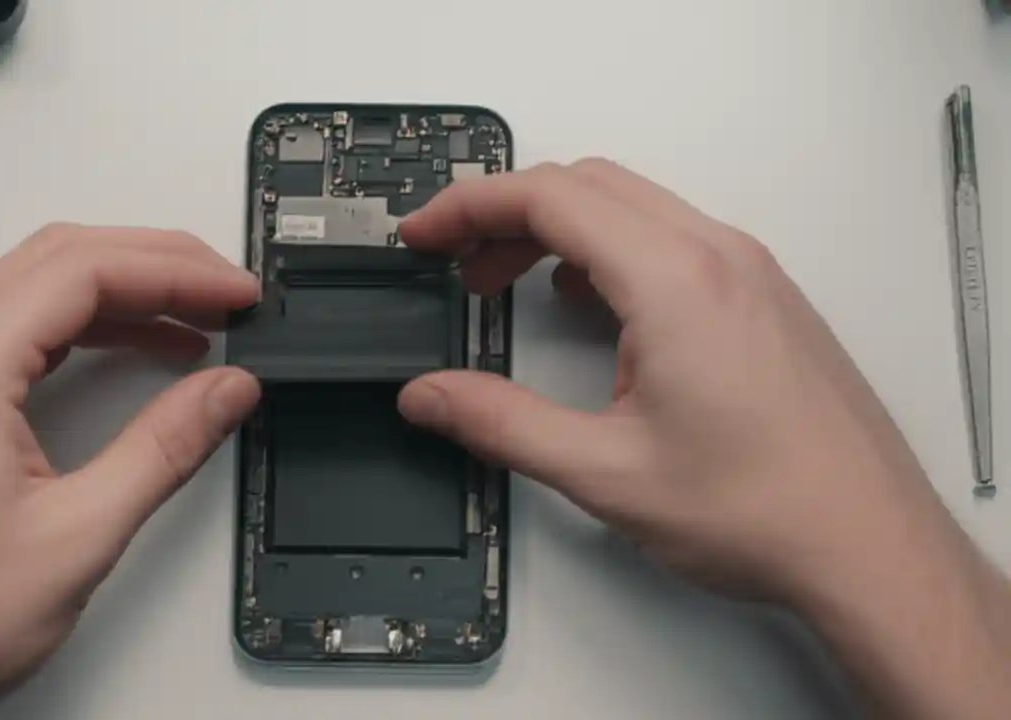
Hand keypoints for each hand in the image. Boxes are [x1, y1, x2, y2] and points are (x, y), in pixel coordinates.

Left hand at [0, 225, 261, 719]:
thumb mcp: (78, 536)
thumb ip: (164, 449)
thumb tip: (229, 389)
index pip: (83, 271)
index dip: (175, 270)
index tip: (238, 294)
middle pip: (59, 259)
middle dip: (156, 263)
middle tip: (228, 292)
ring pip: (37, 288)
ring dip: (123, 291)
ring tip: (198, 318)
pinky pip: (17, 330)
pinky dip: (86, 327)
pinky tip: (137, 349)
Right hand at [396, 160, 1010, 716]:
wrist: (870, 546)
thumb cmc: (765, 510)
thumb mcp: (605, 472)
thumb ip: (500, 424)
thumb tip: (430, 397)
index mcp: (676, 280)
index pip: (549, 198)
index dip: (469, 207)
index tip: (423, 235)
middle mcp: (719, 257)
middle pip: (587, 187)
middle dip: (505, 214)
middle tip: (454, 262)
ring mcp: (750, 274)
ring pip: (631, 209)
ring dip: (558, 232)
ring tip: (505, 283)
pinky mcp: (763, 300)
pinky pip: (671, 241)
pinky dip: (608, 254)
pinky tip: (587, 309)